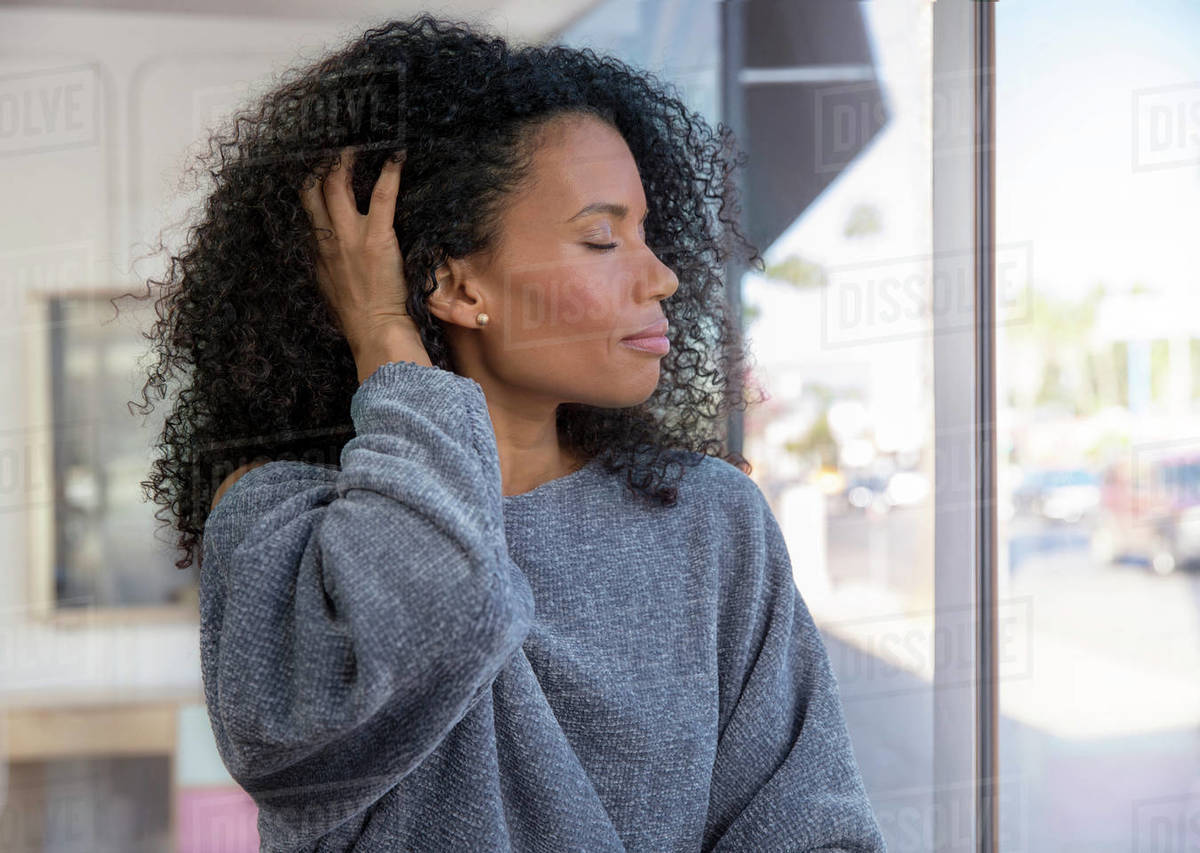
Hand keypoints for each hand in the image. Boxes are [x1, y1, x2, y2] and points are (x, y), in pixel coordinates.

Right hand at [300, 146, 414, 351]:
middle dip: (320, 160)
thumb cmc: (355, 316)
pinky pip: (382, 196)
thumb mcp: (326, 285)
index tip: (313, 163)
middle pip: (312, 186)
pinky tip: (397, 155)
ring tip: (358, 140)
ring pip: (336, 183)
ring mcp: (349, 235)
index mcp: (315, 248)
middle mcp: (326, 237)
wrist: (373, 331)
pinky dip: (390, 173)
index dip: (307, 179)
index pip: (305, 205)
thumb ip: (324, 261)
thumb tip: (326, 248)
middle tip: (332, 142)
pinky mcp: (377, 238)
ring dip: (346, 158)